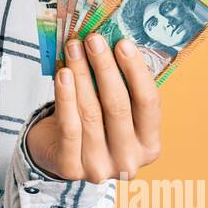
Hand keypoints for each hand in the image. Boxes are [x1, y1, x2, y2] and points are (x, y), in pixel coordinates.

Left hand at [25, 32, 162, 183]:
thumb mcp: (113, 110)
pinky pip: (69, 126)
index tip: (123, 43)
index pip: (149, 103)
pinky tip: (62, 74)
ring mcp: (100, 168)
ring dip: (81, 75)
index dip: (136, 71)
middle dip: (105, 68)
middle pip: (118, 106)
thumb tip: (113, 42)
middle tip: (94, 39)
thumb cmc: (94, 124)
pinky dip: (65, 97)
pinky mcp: (71, 168)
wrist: (58, 154)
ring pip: (91, 112)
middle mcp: (129, 161)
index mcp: (149, 145)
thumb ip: (120, 85)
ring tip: (73, 48)